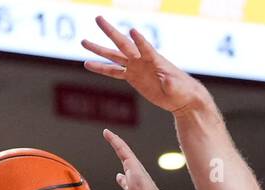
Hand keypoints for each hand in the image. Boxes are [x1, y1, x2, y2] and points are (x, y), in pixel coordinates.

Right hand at [81, 16, 209, 114]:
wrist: (180, 96)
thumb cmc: (182, 89)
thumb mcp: (177, 87)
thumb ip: (170, 84)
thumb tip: (166, 82)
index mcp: (154, 59)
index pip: (145, 47)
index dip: (139, 40)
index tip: (132, 30)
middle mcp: (141, 59)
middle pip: (123, 43)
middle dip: (110, 31)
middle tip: (98, 18)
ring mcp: (135, 66)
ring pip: (113, 56)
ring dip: (98, 49)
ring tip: (83, 42)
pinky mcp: (132, 76)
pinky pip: (113, 71)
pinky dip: (101, 68)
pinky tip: (87, 64)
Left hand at [101, 128, 164, 189]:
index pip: (126, 184)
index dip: (121, 181)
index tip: (118, 177)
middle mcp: (135, 179)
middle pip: (126, 165)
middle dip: (122, 158)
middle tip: (116, 147)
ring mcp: (135, 170)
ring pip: (123, 152)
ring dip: (116, 142)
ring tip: (108, 133)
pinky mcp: (133, 162)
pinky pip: (122, 148)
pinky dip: (114, 140)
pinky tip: (106, 132)